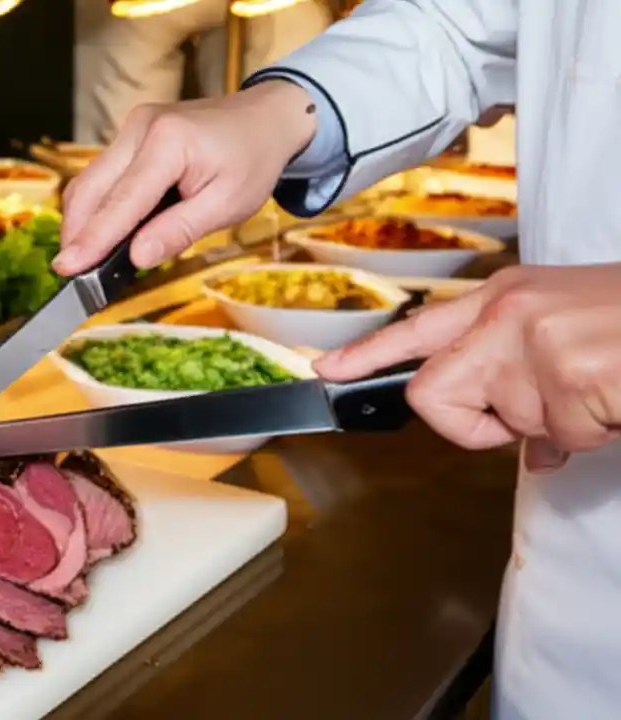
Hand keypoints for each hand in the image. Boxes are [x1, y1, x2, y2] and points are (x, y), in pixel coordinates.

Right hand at [53, 80, 317, 274]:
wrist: (265, 118)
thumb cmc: (252, 160)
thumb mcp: (227, 204)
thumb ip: (179, 230)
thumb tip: (137, 257)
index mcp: (169, 142)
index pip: (121, 201)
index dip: (93, 239)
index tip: (67, 268)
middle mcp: (141, 128)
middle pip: (91, 187)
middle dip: (77, 232)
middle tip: (68, 271)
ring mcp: (132, 128)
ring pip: (90, 181)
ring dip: (83, 221)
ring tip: (82, 257)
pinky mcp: (131, 136)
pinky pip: (103, 174)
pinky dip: (98, 206)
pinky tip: (101, 233)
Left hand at [314, 265, 620, 470]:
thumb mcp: (570, 335)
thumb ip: (528, 380)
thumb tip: (530, 450)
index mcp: (503, 299)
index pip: (417, 329)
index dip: (367, 356)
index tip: (327, 372)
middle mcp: (504, 315)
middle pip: (433, 394)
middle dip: (473, 425)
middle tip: (533, 418)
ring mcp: (530, 343)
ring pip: (511, 427)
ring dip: (563, 426)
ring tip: (602, 388)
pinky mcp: (564, 374)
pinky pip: (559, 439)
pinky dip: (595, 432)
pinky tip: (615, 396)